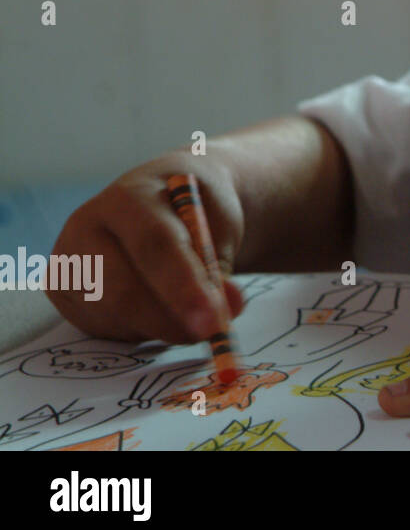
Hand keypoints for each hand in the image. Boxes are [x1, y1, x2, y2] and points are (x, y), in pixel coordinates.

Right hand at [46, 156, 245, 342]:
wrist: (167, 199)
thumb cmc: (197, 211)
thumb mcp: (219, 226)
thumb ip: (219, 266)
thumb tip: (227, 308)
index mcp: (130, 198)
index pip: (154, 245)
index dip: (185, 286)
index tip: (214, 319)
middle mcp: (87, 227)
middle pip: (123, 290)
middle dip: (172, 321)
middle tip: (212, 332)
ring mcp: (69, 261)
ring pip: (115, 317)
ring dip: (161, 326)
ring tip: (188, 305)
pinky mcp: (62, 293)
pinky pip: (104, 328)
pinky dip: (140, 330)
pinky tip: (155, 305)